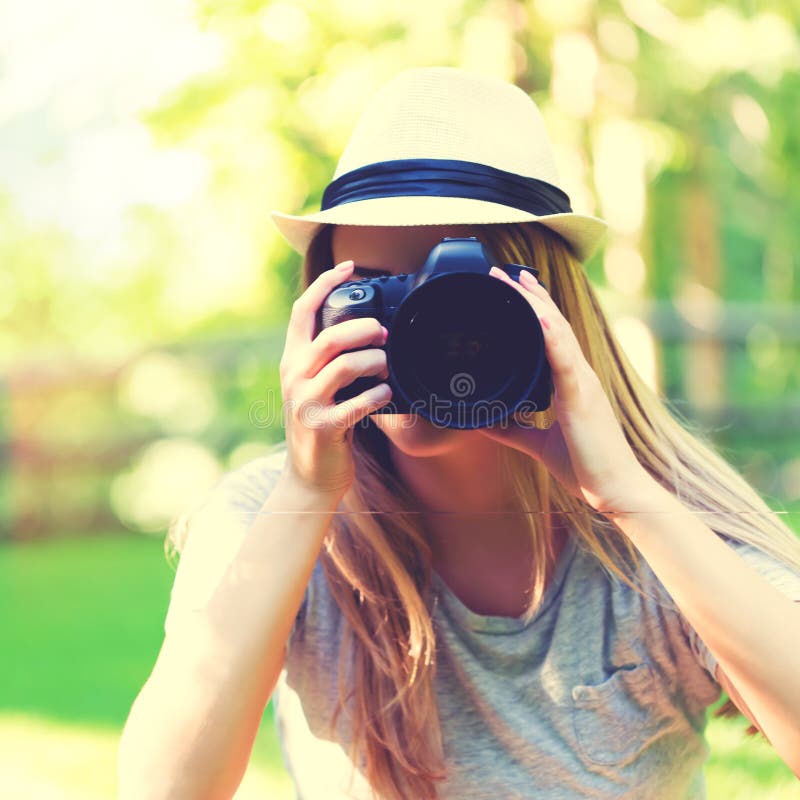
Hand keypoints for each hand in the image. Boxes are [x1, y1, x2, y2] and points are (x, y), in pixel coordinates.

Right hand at [279, 259, 392, 496]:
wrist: (308, 479)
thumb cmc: (322, 427)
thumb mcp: (315, 387)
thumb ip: (328, 361)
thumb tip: (366, 331)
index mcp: (292, 360)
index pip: (302, 310)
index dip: (325, 284)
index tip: (350, 267)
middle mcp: (294, 376)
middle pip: (331, 336)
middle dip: (365, 329)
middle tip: (386, 334)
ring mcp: (307, 402)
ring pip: (346, 365)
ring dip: (376, 362)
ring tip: (387, 368)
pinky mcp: (324, 426)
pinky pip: (359, 403)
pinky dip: (379, 397)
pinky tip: (386, 397)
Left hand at [477, 267, 650, 513]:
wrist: (615, 491)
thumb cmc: (585, 466)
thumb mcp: (540, 444)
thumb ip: (515, 430)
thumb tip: (487, 420)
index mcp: (572, 382)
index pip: (552, 335)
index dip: (535, 308)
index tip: (514, 285)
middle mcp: (580, 375)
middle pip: (553, 325)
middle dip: (529, 297)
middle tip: (503, 272)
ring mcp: (583, 384)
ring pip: (559, 334)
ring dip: (536, 306)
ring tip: (515, 281)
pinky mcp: (582, 399)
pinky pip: (566, 363)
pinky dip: (553, 339)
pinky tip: (541, 318)